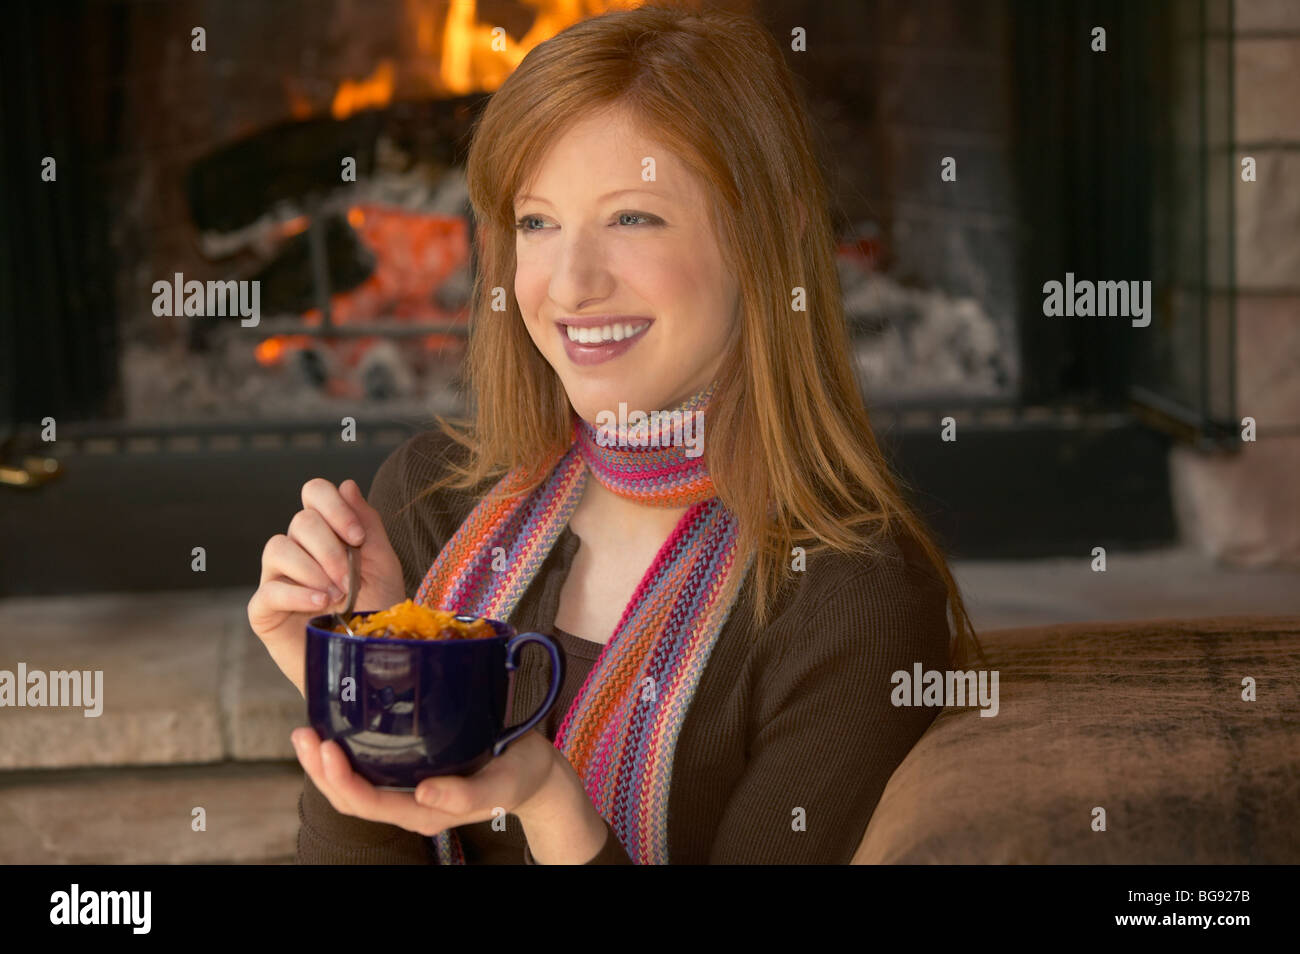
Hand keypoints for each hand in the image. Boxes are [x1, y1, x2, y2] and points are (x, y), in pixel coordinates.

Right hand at [248, 478, 405, 697]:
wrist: (367, 661)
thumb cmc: (376, 614)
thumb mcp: (382, 564)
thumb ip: (367, 524)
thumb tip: (346, 484)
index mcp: (327, 534)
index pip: (315, 494)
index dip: (334, 507)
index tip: (358, 537)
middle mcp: (298, 551)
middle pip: (300, 522)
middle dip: (330, 547)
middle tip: (350, 580)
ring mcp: (278, 579)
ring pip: (278, 547)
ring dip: (313, 568)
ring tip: (337, 595)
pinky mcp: (264, 611)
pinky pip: (270, 589)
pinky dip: (297, 593)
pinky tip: (321, 604)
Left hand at [291, 726, 561, 837]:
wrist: (536, 773)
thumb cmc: (521, 775)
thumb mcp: (502, 784)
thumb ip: (466, 794)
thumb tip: (423, 794)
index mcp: (425, 811)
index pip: (368, 803)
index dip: (339, 779)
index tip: (325, 747)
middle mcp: (410, 802)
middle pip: (350, 797)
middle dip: (320, 771)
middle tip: (304, 734)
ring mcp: (408, 788)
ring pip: (354, 785)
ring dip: (324, 762)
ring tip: (307, 732)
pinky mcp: (413, 768)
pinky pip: (369, 767)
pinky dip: (347, 751)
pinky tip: (338, 728)